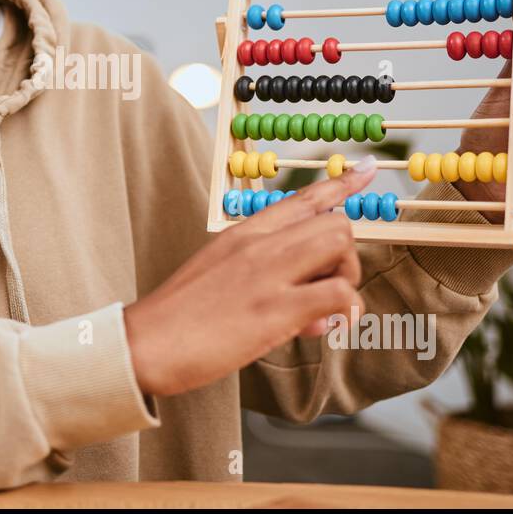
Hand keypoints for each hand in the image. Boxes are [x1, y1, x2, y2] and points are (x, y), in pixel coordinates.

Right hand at [124, 162, 376, 397]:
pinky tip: (325, 328)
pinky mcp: (276, 309)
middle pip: (335, 221)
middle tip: (327, 287)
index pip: (302, 198)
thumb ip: (267, 282)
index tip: (368, 170)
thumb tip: (313, 306)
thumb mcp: (218, 279)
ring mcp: (269, 274)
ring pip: (341, 246)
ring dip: (347, 280)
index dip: (341, 183)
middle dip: (346, 256)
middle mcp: (260, 244)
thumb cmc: (177, 318)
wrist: (145, 343)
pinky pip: (338, 295)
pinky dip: (344, 312)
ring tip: (324, 312)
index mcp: (244, 234)